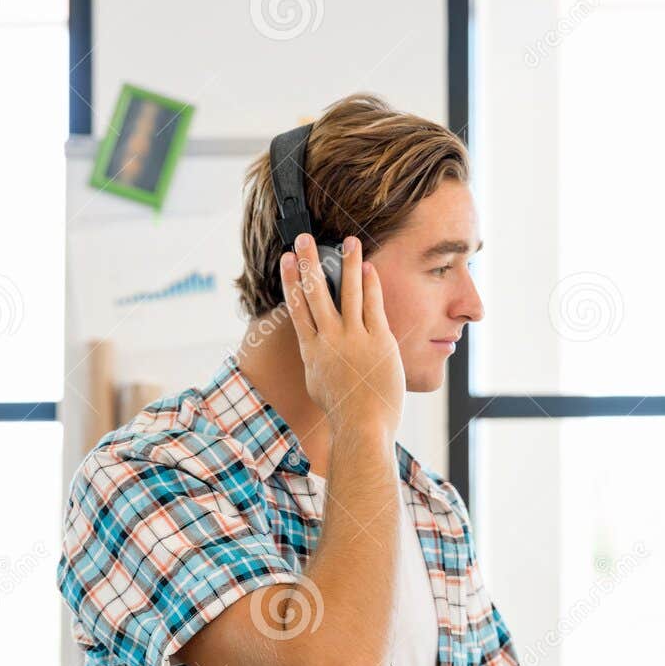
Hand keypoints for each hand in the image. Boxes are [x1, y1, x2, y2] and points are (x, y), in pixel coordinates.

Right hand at [281, 233, 404, 438]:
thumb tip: (317, 349)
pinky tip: (368, 267)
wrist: (362, 426)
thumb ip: (318, 361)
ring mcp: (353, 339)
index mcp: (312, 351)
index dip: (290, 281)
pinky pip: (373, 306)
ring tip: (349, 240)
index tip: (286, 260)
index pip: (297, 308)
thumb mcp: (319, 385)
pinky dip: (370, 284)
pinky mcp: (378, 341)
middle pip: (315, 293)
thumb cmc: (343, 412)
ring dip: (347, 263)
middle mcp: (329, 340)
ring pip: (347, 293)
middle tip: (304, 239)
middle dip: (309, 263)